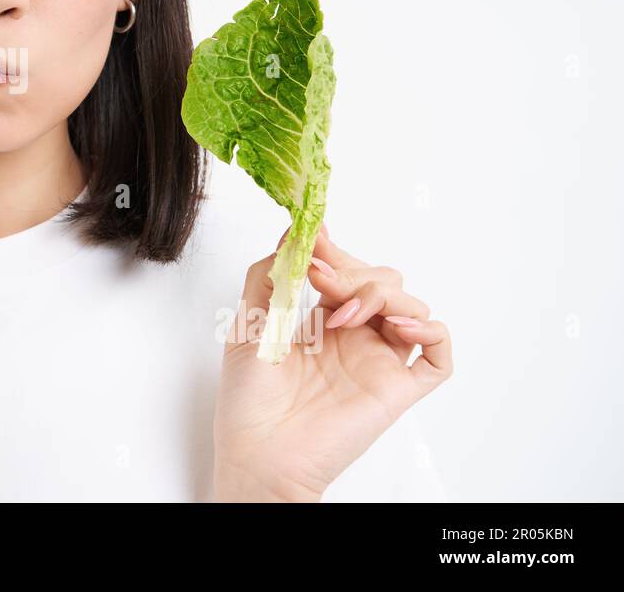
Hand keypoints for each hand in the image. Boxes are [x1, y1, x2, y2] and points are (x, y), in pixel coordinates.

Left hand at [212, 224, 453, 501]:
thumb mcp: (247, 325)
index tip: (315, 239)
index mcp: (322, 322)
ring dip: (382, 294)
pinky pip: (439, 353)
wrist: (259, 453)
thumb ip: (268, 277)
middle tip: (320, 279)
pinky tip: (397, 325)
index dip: (336, 251)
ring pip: (411, 305)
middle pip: (382, 280)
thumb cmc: (249, 401)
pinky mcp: (397, 389)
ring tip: (342, 315)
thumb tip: (294, 232)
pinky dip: (430, 328)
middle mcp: (356, 338)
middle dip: (353, 270)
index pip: (348, 270)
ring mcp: (379, 362)